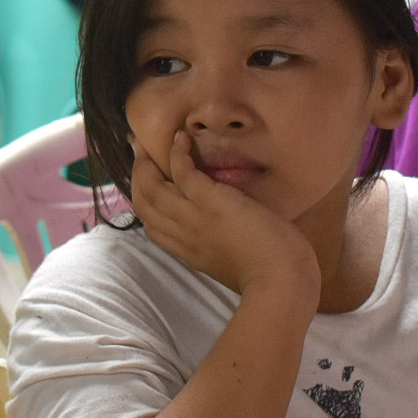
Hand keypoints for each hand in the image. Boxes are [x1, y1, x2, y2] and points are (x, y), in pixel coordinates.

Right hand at [131, 131, 318, 300]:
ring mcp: (192, 218)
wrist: (280, 280)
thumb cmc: (270, 273)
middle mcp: (182, 236)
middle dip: (137, 176)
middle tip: (139, 153)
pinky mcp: (209, 201)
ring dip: (146, 162)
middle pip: (143, 204)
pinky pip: (181, 171)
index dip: (144, 201)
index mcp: (188, 252)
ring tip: (147, 142)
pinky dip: (177, 153)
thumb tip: (228, 226)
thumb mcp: (235, 260)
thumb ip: (222, 243)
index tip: (147, 182)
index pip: (152, 226)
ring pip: (153, 187)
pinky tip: (182, 138)